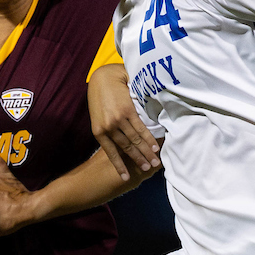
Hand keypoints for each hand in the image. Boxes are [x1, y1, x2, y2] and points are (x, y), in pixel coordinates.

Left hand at [87, 64, 160, 180]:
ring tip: (154, 162)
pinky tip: (155, 146)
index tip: (126, 177)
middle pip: (126, 148)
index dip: (119, 165)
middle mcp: (108, 127)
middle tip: (147, 170)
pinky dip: (148, 139)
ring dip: (146, 152)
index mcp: (99, 131)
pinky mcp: (127, 111)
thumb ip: (107, 130)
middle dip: (137, 160)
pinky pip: (140, 128)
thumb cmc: (102, 97)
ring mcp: (118, 120)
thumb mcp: (99, 116)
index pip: (111, 152)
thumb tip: (118, 144)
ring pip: (134, 140)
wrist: (104, 77)